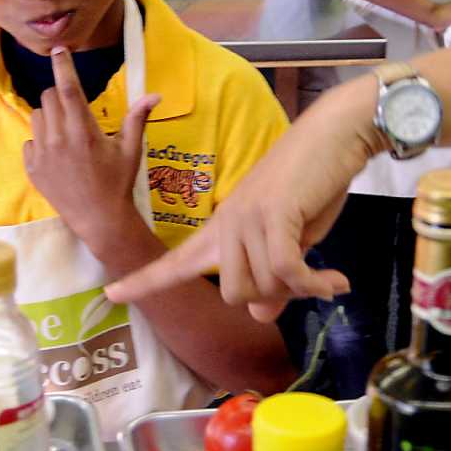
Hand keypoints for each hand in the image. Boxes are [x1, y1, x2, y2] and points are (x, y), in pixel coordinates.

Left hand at [23, 47, 157, 245]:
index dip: (62, 65)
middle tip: (75, 111)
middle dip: (61, 95)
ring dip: (50, 117)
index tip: (58, 49)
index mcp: (84, 131)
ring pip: (38, 115)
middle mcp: (60, 139)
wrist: (98, 219)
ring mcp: (42, 154)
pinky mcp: (32, 168)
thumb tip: (155, 95)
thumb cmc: (117, 182)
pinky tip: (57, 155)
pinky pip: (29, 140)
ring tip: (66, 134)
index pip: (68, 88)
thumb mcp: (130, 149)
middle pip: (50, 96)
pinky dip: (41, 141)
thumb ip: (138, 118)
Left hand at [106, 77, 382, 319]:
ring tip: (323, 275)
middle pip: (234, 294)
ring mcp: (247, 218)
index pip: (174, 261)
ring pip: (261, 286)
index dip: (144, 281)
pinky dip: (315, 284)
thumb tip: (260, 314)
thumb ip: (273, 278)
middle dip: (273, 297)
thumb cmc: (313, 185)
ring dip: (299, 288)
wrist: (335, 135)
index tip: (112, 294)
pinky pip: (288, 272)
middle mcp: (226, 224)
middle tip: (306, 281)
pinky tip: (338, 283)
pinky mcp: (274, 215)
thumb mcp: (292, 240)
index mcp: (221, 229)